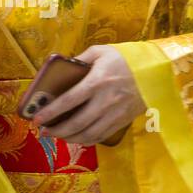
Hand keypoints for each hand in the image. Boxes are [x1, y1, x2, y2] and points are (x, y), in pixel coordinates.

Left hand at [29, 44, 146, 146]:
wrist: (156, 72)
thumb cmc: (126, 59)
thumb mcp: (102, 51)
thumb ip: (81, 58)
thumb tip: (63, 67)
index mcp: (97, 82)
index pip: (68, 101)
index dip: (50, 112)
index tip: (36, 119)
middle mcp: (105, 101)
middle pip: (76, 123)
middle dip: (56, 130)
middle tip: (43, 132)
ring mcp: (115, 114)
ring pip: (88, 134)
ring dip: (69, 138)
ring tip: (57, 136)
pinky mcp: (122, 122)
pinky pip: (101, 136)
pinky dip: (86, 140)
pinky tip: (76, 138)